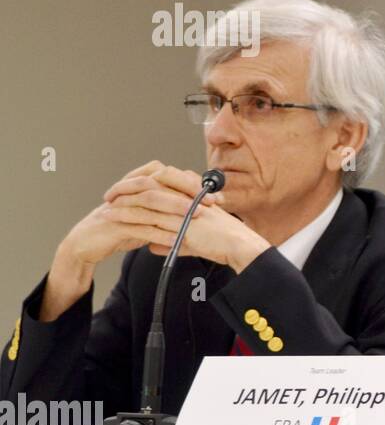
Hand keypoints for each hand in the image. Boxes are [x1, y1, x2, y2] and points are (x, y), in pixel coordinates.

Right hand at [40, 162, 223, 320]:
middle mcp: (128, 191)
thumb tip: (199, 202)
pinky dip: (159, 233)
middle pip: (159, 182)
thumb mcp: (146, 214)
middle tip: (208, 203)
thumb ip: (167, 205)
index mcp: (136, 184)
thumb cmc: (120, 226)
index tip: (211, 193)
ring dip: (175, 209)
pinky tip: (176, 239)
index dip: (189, 181)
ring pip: (150, 202)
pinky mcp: (114, 224)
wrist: (87, 243)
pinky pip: (140, 227)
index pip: (166, 173)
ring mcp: (120, 206)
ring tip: (195, 217)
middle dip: (185, 192)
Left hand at [103, 162, 268, 271]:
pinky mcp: (181, 222)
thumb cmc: (224, 242)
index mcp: (190, 194)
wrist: (239, 246)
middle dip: (126, 188)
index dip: (139, 182)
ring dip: (123, 203)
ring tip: (105, 208)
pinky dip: (130, 217)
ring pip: (146, 200)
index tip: (123, 190)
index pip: (160, 179)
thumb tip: (153, 246)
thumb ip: (173, 240)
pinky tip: (115, 220)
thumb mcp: (195, 239)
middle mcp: (186, 196)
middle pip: (150, 184)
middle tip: (109, 195)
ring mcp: (183, 208)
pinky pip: (150, 217)